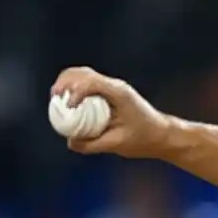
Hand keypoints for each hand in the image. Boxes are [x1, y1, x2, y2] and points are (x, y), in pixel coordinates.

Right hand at [50, 67, 172, 158]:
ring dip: (67, 83)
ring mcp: (113, 88)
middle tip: (54, 99)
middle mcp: (115, 86)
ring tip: (57, 99)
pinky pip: (88, 85)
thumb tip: (70, 142)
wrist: (162, 135)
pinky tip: (67, 102)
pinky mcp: (110, 93)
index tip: (68, 107)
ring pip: (83, 75)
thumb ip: (93, 144)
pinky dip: (74, 89)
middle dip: (64, 82)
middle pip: (82, 73)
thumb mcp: (118, 144)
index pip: (90, 82)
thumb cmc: (144, 139)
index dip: (74, 92)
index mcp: (119, 94)